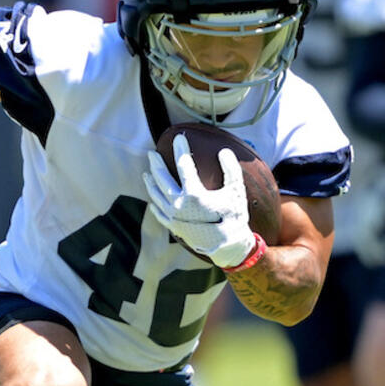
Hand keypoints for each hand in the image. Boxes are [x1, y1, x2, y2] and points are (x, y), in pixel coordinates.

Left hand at [143, 135, 258, 269]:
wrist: (229, 247)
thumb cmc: (234, 217)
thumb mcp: (237, 191)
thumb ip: (231, 169)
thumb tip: (224, 151)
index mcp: (194, 195)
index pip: (184, 165)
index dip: (181, 150)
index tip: (178, 138)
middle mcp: (179, 205)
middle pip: (162, 180)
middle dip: (157, 164)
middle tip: (152, 153)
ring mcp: (174, 218)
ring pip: (157, 196)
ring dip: (151, 183)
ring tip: (147, 173)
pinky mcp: (174, 228)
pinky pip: (159, 213)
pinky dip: (155, 203)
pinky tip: (152, 199)